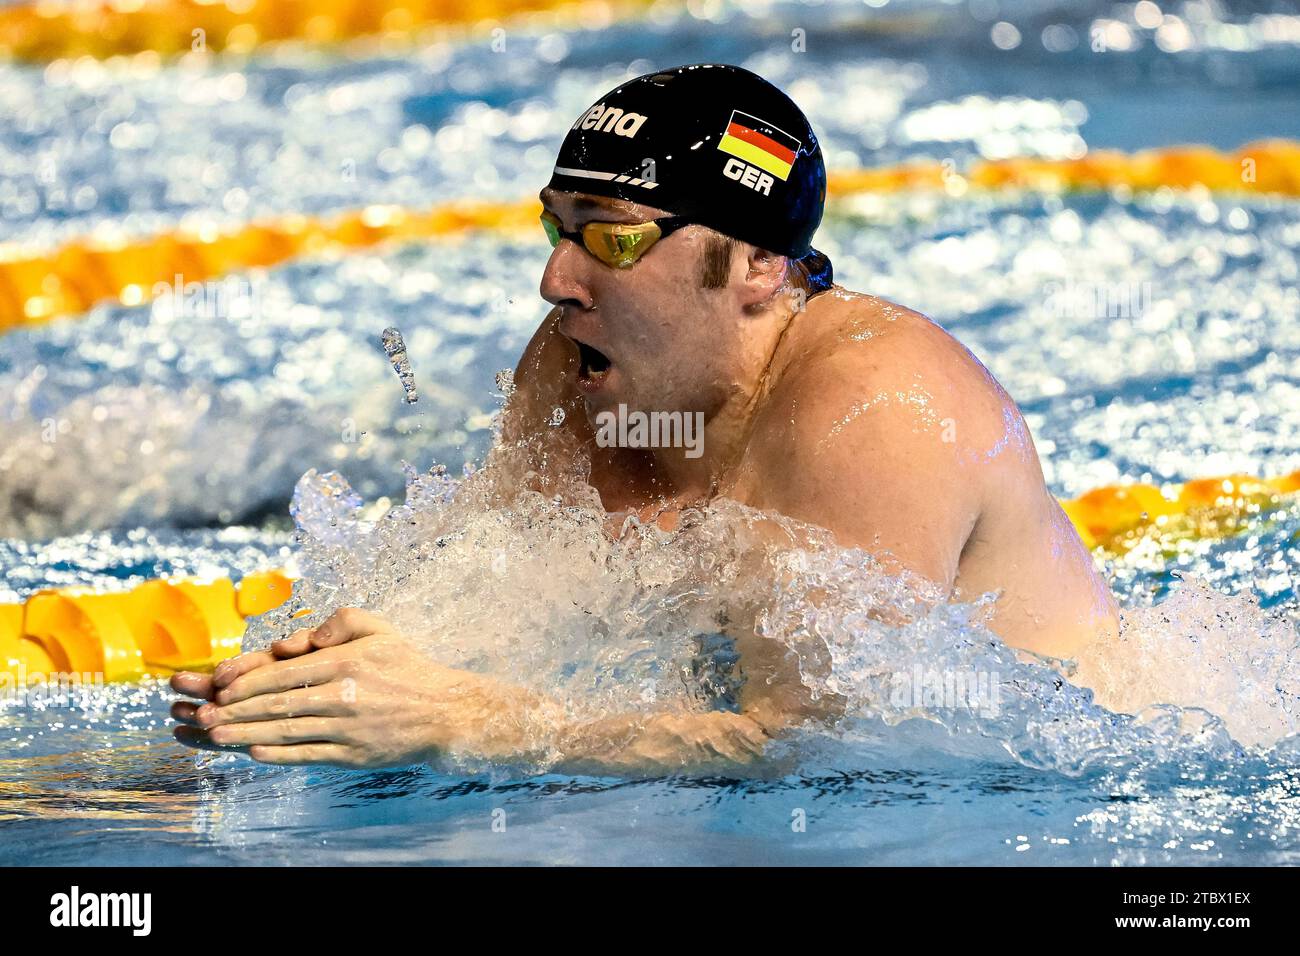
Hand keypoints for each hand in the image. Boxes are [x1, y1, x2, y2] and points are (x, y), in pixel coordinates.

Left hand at [170, 609, 558, 767]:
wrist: (446, 713)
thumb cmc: (407, 666)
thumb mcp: (379, 628)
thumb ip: (339, 621)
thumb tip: (297, 638)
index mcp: (344, 663)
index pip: (283, 672)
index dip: (245, 679)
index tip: (216, 684)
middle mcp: (342, 696)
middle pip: (275, 704)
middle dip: (232, 709)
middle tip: (196, 713)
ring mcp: (346, 730)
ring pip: (285, 732)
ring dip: (244, 734)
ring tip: (211, 736)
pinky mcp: (352, 756)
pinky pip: (307, 755)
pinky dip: (278, 755)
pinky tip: (252, 753)